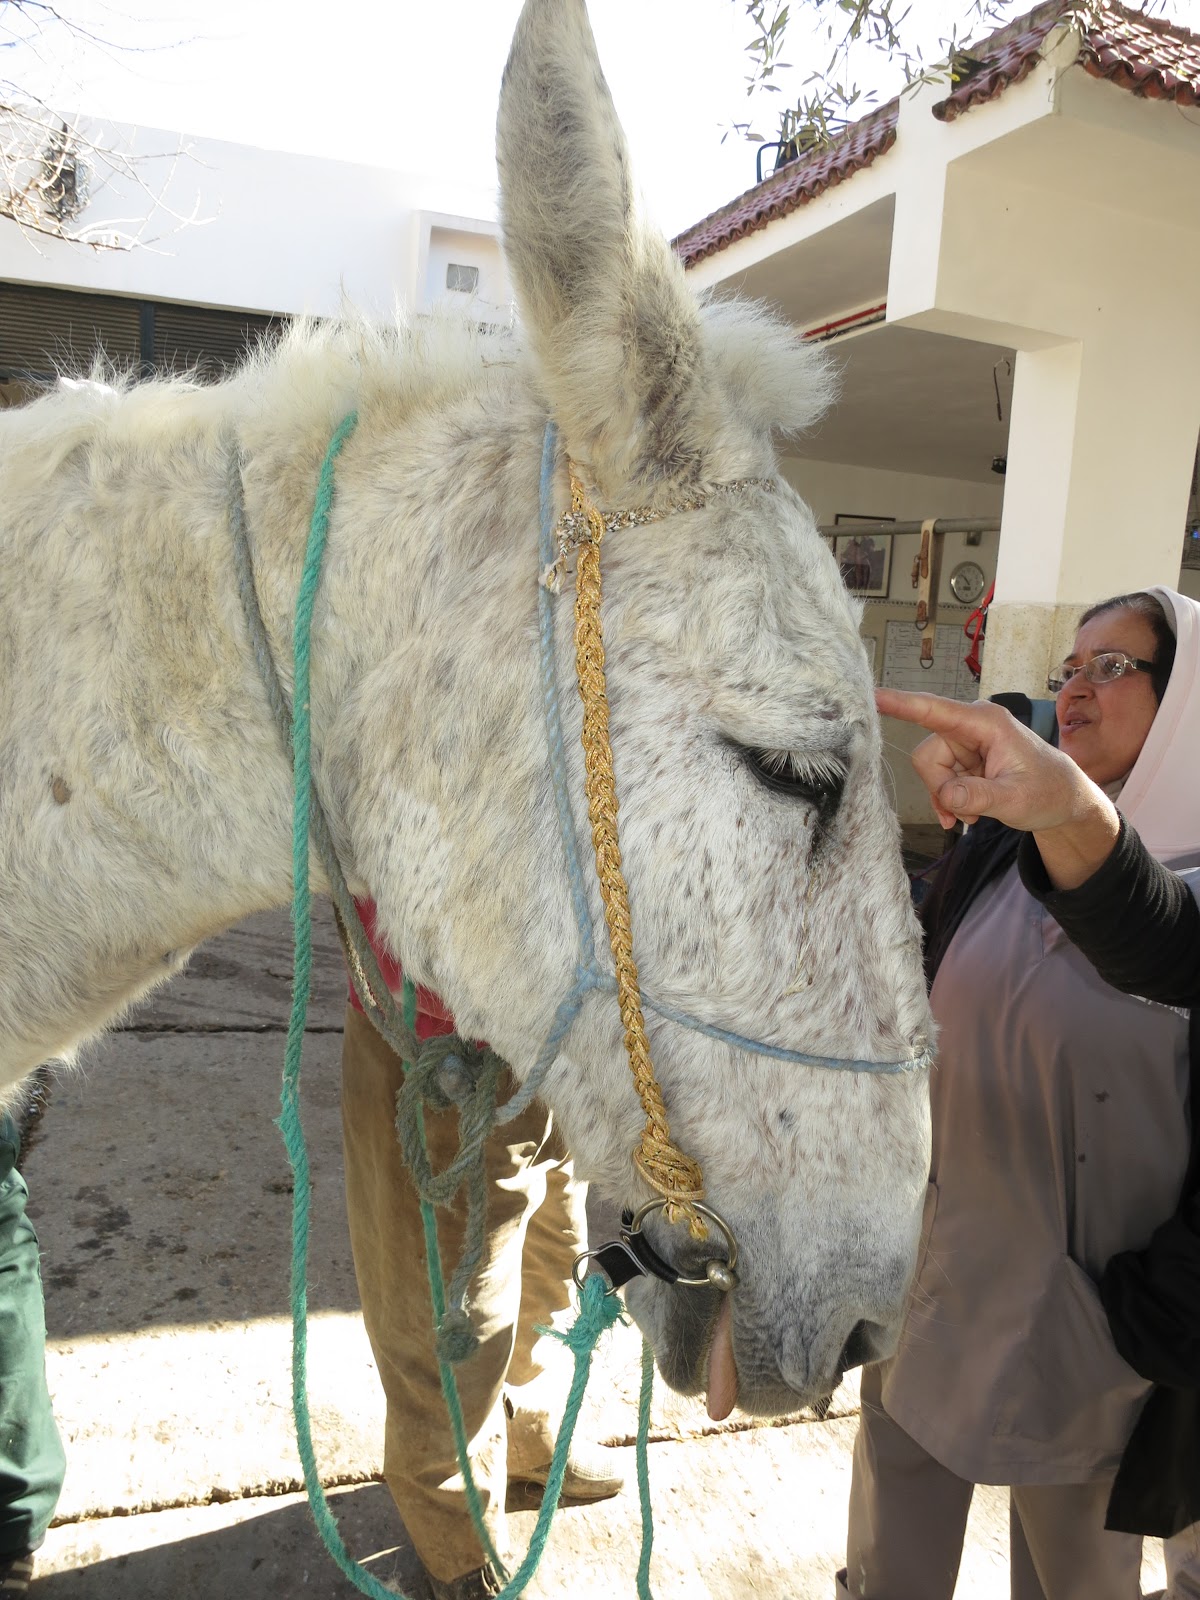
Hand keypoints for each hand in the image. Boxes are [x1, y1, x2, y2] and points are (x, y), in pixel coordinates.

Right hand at [876, 688, 1119, 887]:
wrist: (1063, 799)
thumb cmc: (1047, 791)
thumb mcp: (1015, 800)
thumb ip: (979, 796)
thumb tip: (947, 796)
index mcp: (985, 722)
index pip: (934, 710)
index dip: (901, 703)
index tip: (873, 695)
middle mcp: (971, 725)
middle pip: (928, 755)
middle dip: (941, 788)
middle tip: (965, 812)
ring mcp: (966, 741)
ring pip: (932, 770)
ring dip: (947, 798)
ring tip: (973, 815)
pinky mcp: (964, 757)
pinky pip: (939, 779)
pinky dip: (949, 800)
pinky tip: (966, 814)